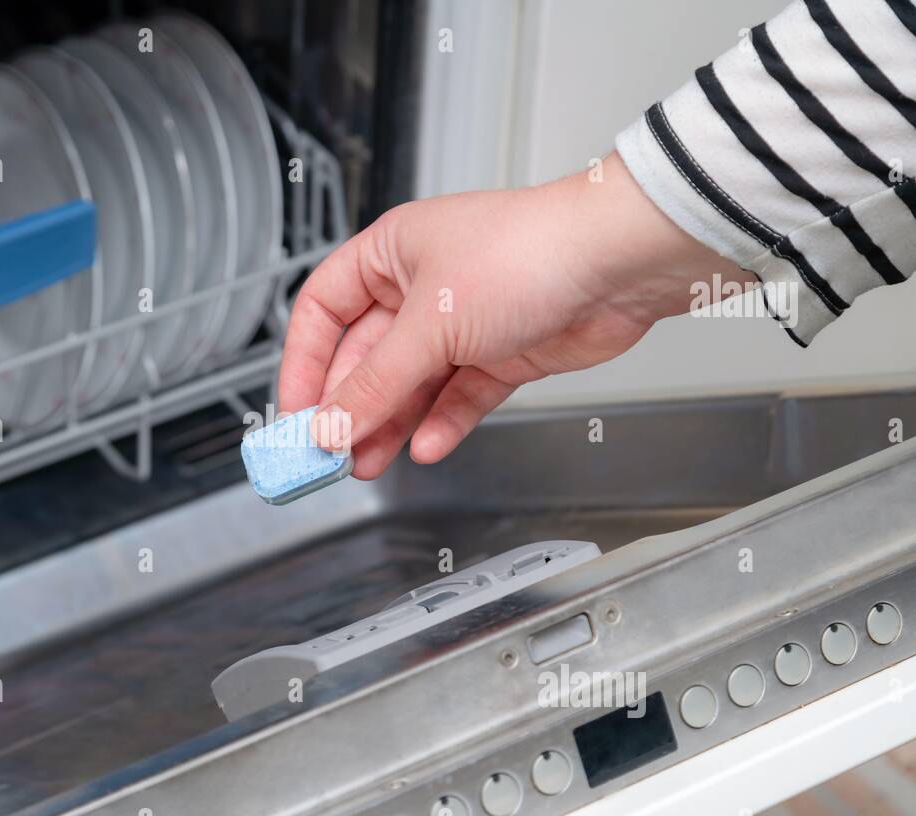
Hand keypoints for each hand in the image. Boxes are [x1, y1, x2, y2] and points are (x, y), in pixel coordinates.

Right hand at [278, 152, 756, 478]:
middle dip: (348, 407)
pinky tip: (429, 445)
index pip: (322, 310)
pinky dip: (442, 423)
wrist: (619, 265)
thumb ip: (375, 384)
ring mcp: (462, 324)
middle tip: (328, 454)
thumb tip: (329, 426)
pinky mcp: (501, 355)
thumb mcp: (430, 324)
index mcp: (391, 255)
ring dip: (389, 425)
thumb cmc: (529, 251)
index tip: (295, 413)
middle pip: (365, 357)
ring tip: (368, 463)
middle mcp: (422, 288)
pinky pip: (458, 398)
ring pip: (410, 385)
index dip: (304, 363)